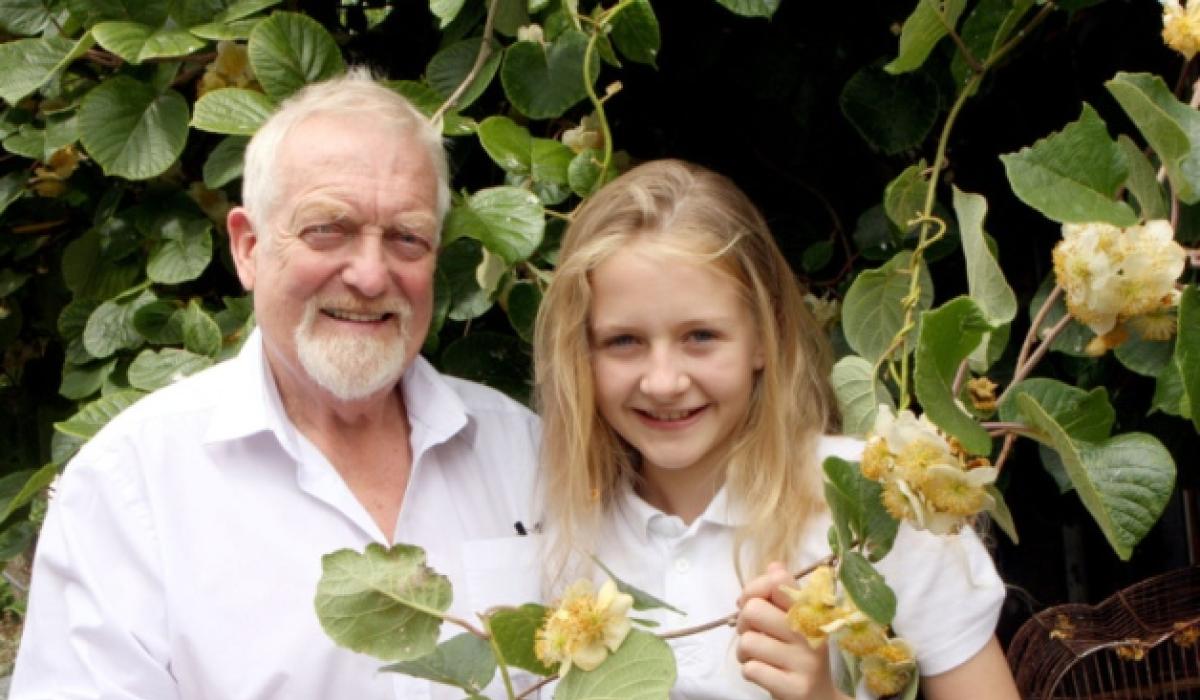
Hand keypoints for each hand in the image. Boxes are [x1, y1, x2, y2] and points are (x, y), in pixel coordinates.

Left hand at [736, 562, 841, 699]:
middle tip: (754, 634)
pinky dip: (750, 671)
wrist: (819, 699)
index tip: (752, 603)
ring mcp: (804, 662)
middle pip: (753, 610)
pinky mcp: (794, 687)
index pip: (777, 581)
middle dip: (743, 623)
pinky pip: (751, 669)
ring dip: (744, 652)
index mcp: (810, 611)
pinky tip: (764, 673)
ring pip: (748, 641)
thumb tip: (774, 565)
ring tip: (758, 657)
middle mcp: (810, 633)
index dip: (753, 589)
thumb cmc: (798, 655)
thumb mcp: (794, 622)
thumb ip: (782, 594)